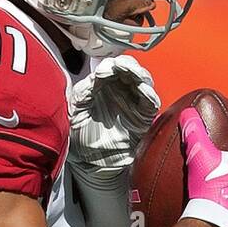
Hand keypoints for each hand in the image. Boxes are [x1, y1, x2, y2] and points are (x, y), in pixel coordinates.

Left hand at [68, 55, 161, 174]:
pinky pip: (151, 101)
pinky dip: (148, 93)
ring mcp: (134, 101)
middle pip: (129, 69)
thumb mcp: (76, 112)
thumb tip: (92, 77)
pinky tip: (143, 88)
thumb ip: (82, 93)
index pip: (110, 68)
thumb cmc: (82, 135)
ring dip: (138, 74)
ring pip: (142, 80)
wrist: (92, 161)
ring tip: (130, 72)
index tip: (102, 70)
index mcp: (102, 85)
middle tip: (118, 66)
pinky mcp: (144, 115)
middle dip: (125, 65)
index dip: (108, 65)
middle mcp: (120, 89)